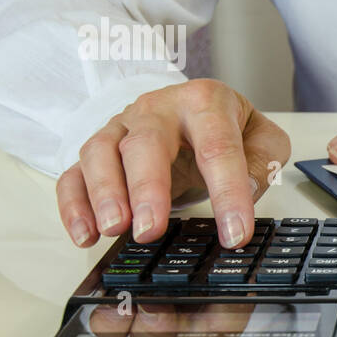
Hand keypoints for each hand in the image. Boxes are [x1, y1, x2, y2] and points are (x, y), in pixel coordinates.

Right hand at [56, 79, 289, 248]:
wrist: (197, 109)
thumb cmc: (229, 127)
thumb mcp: (262, 139)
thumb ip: (260, 163)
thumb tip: (244, 193)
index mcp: (205, 101)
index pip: (218, 148)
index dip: (228, 193)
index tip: (234, 232)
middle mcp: (157, 109)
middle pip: (146, 143)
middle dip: (147, 188)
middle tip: (150, 229)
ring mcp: (121, 127)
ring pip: (100, 153)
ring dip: (104, 194)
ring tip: (114, 229)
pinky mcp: (98, 150)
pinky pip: (75, 174)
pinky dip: (73, 205)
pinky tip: (85, 234)